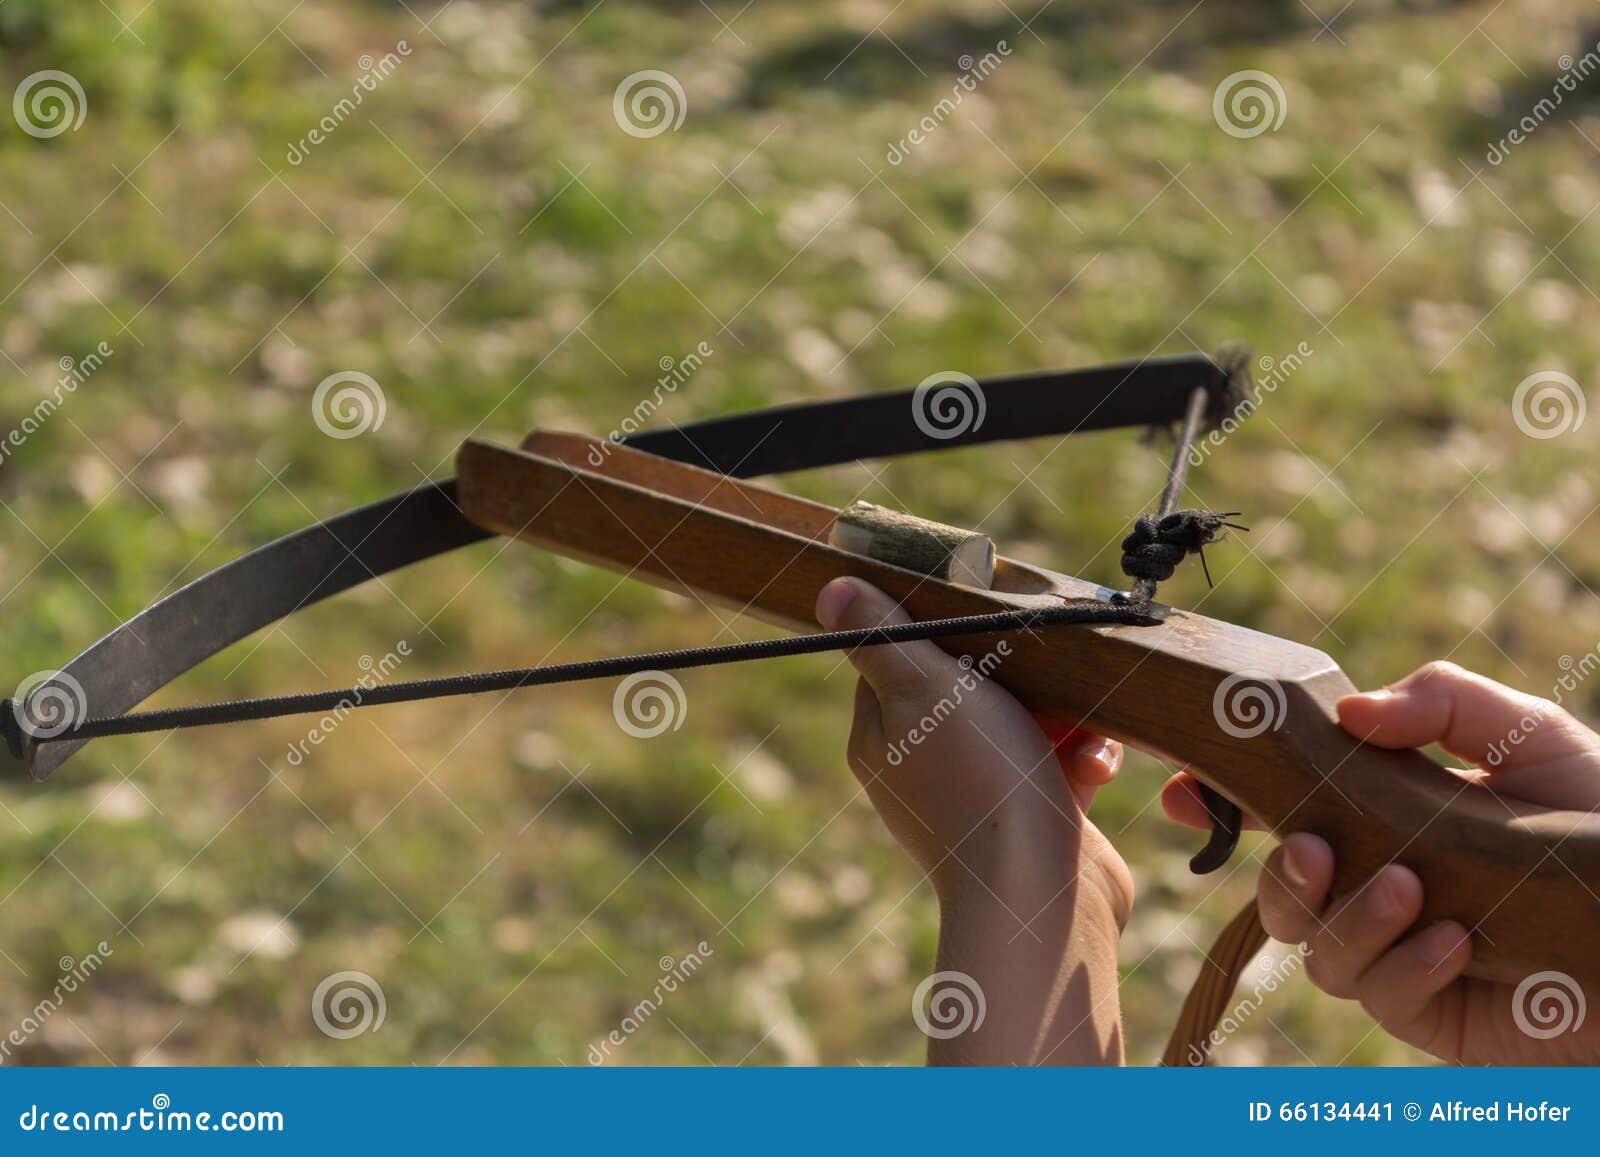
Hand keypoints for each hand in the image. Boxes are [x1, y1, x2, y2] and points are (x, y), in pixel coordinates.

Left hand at [816, 576, 1130, 1063]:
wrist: (1043, 898)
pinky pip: (1059, 764)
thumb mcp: (925, 688)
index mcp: (882, 736)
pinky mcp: (1033, 815)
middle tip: (1042, 669)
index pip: (898, 657)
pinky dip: (1082, 758)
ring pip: (1023, 721)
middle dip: (1017, 673)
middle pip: (969, 685)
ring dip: (1061, 715)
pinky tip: (1093, 767)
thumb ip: (882, 637)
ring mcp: (978, 794)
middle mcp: (922, 766)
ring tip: (1076, 725)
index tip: (983, 618)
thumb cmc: (981, 783)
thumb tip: (831, 590)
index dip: (940, 631)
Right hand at [1163, 660, 1599, 1063]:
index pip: (1285, 808)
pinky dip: (1406, 965)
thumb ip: (1441, 704)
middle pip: (1282, 892)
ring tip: (1406, 890)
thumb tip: (1346, 712)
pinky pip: (1382, 996)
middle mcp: (1382, 884)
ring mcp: (1403, 952)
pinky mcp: (1437, 1012)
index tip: (1186, 792)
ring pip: (1318, 951)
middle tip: (1310, 851)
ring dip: (1346, 920)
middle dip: (1277, 876)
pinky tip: (1454, 941)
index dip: (1222, 802)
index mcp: (1388, 814)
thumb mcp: (1528, 736)